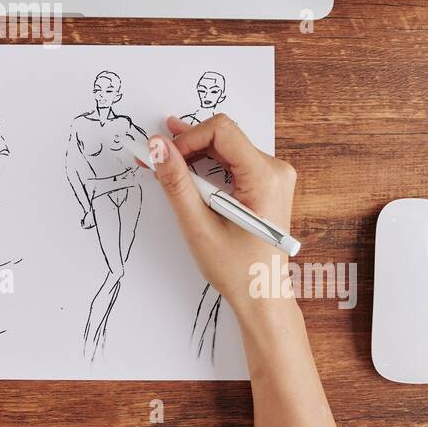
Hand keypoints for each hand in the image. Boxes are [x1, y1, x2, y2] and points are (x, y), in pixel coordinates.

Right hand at [147, 114, 296, 315]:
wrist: (262, 295)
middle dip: (185, 146)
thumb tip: (158, 146)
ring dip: (192, 155)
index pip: (221, 131)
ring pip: (224, 147)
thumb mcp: (199, 226)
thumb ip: (176, 183)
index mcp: (265, 178)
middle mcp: (274, 170)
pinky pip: (231, 161)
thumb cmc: (237, 269)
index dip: (187, 137)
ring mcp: (272, 176)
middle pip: (222, 137)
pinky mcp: (265, 183)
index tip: (162, 156)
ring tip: (164, 166)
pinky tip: (184, 175)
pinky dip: (204, 166)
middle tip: (153, 157)